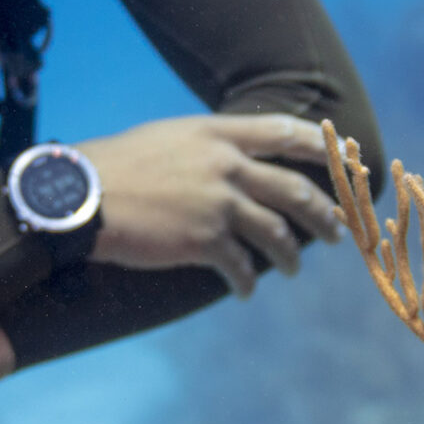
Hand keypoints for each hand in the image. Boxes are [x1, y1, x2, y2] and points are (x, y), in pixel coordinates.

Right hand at [75, 113, 345, 297]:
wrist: (78, 196)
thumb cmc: (112, 167)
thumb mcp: (164, 138)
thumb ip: (203, 146)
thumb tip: (228, 161)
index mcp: (215, 134)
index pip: (285, 132)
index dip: (321, 146)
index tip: (345, 158)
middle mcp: (225, 165)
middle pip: (295, 189)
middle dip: (322, 214)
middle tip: (335, 232)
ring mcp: (217, 203)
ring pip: (278, 233)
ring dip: (291, 255)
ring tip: (294, 268)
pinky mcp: (204, 241)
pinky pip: (242, 266)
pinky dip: (248, 282)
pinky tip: (246, 291)